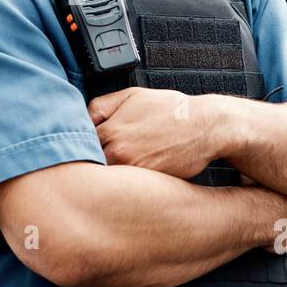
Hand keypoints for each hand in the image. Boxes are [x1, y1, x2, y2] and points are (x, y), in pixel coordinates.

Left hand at [88, 87, 220, 179]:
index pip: (80, 145)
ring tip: (119, 167)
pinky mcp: (149, 186)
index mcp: (110, 132)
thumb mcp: (132, 95)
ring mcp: (134, 172)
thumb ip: (101, 106)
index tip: (88, 147)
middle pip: (91, 167)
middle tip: (99, 161)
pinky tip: (134, 176)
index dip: (83, 146)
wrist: (205, 127)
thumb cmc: (171, 110)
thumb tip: (82, 118)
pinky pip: (129, 190)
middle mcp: (119, 154)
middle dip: (93, 164)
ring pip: (109, 180)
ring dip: (109, 177)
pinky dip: (127, 186)